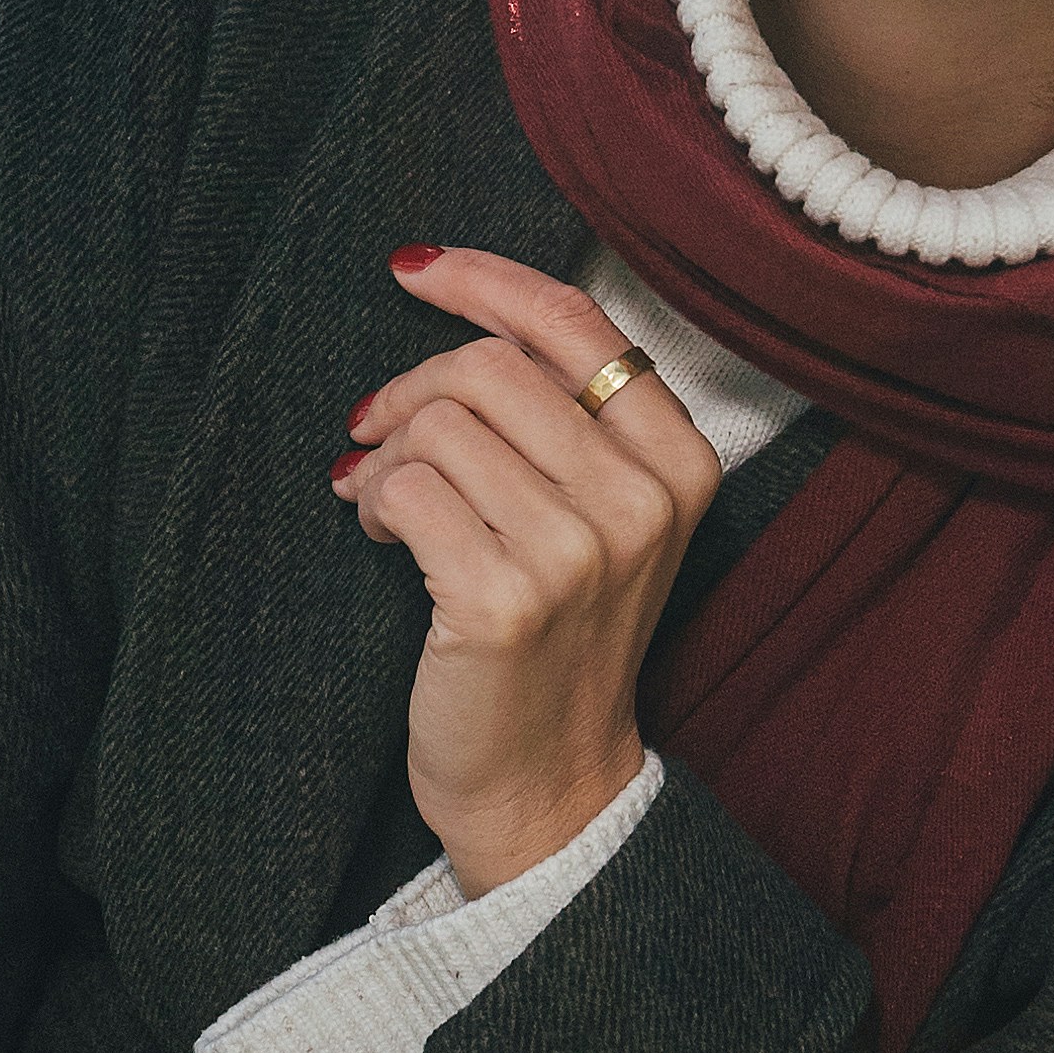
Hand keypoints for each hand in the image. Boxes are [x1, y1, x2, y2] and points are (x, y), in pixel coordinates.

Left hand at [336, 246, 720, 896]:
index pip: (578, 323)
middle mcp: (642, 503)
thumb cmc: (557, 636)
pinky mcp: (505, 602)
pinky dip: (372, 502)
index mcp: (681, 464)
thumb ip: (560, 416)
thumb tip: (451, 295)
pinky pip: (406, 489)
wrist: (549, 784)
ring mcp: (578, 554)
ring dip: (386, 455)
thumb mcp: (597, 516)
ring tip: (383, 503)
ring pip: (442, 424)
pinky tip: (378, 537)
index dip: (484, 280)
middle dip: (413, 387)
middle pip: (493, 368)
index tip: (414, 268)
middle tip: (374, 429)